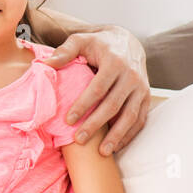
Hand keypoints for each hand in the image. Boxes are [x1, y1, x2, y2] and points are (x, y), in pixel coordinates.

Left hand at [41, 27, 149, 155]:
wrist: (127, 42)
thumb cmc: (99, 44)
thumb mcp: (81, 40)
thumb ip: (65, 51)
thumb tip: (46, 64)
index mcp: (115, 62)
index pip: (98, 88)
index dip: (83, 105)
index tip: (68, 120)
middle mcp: (132, 76)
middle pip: (113, 105)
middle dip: (96, 124)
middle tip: (79, 140)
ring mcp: (141, 88)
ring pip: (130, 116)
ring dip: (116, 135)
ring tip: (102, 152)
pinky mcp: (146, 98)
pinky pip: (140, 119)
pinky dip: (129, 135)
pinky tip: (116, 146)